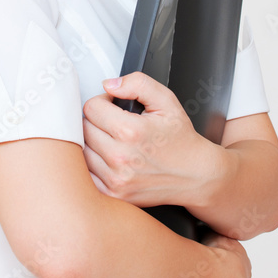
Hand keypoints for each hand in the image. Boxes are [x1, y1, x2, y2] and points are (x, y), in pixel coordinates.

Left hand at [82, 71, 225, 208]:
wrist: (196, 175)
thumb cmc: (181, 140)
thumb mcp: (166, 101)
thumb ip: (138, 83)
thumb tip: (109, 85)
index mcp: (131, 132)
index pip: (91, 108)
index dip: (103, 101)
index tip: (113, 106)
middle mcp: (121, 158)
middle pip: (84, 128)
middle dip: (97, 120)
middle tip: (115, 122)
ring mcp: (115, 179)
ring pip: (82, 151)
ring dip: (93, 142)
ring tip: (114, 140)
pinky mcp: (113, 194)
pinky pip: (86, 174)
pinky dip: (93, 164)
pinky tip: (110, 158)